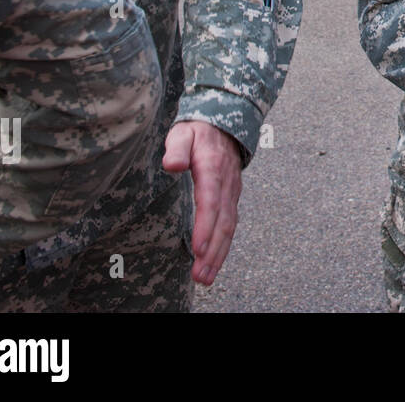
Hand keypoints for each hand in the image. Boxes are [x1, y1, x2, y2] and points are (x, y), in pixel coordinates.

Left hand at [162, 121, 243, 285]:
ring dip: (218, 254)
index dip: (205, 226)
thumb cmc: (197, 132)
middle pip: (222, 221)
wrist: (224, 126)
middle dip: (213, 250)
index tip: (198, 248)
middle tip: (200, 275)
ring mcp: (232, 193)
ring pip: (229, 227)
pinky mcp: (231, 200)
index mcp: (213, 168)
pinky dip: (223, 246)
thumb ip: (177, 148)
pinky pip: (230, 225)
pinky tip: (213, 262)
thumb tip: (172, 165)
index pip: (210, 201)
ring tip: (205, 277)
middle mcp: (226, 184)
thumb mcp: (183, 133)